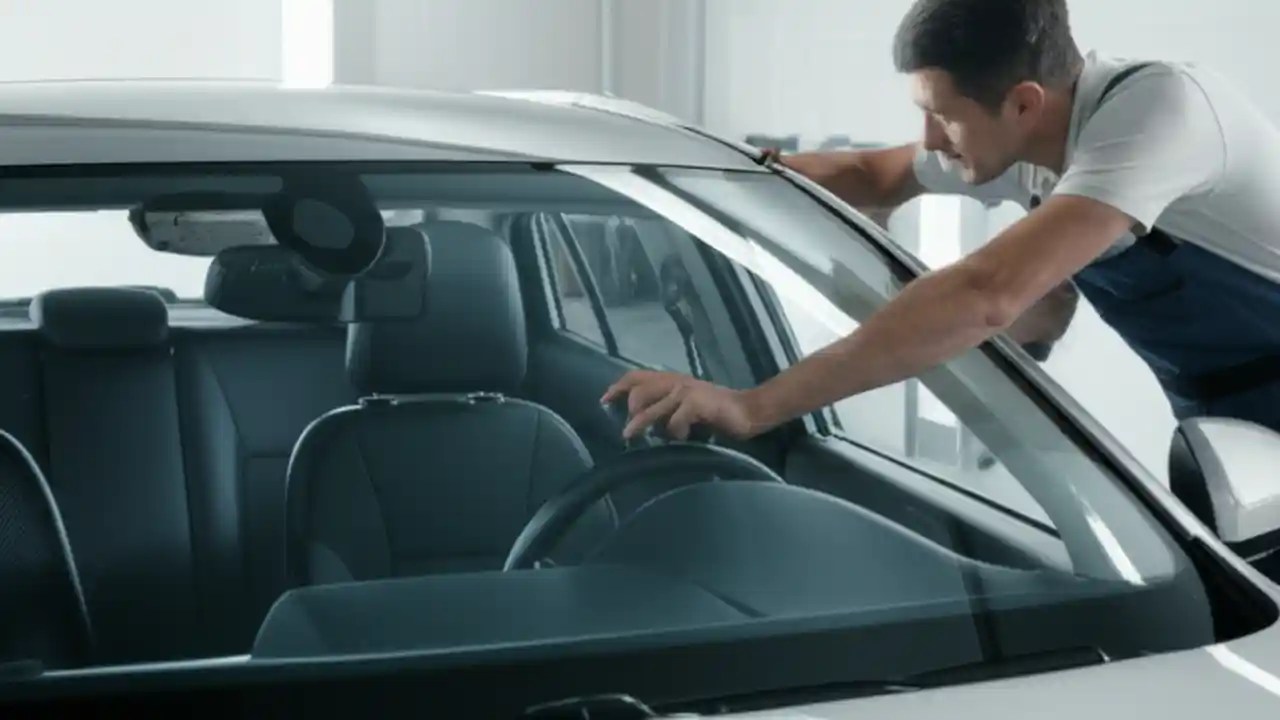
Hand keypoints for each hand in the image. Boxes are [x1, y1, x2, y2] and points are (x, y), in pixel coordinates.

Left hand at [600, 370, 758, 441]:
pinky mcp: (696, 404)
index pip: (637, 377)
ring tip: (630, 436)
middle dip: (628, 411)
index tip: (603, 400)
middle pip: (638, 391)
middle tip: (627, 429)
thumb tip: (643, 423)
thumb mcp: (687, 405)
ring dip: (639, 424)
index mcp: (672, 379)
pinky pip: (673, 421)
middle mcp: (676, 381)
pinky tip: (684, 437)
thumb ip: (666, 408)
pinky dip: (674, 432)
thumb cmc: (716, 411)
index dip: (618, 387)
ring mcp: (685, 391)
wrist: (748, 411)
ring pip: (650, 408)